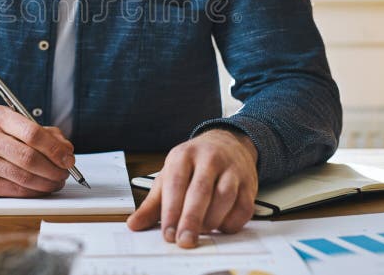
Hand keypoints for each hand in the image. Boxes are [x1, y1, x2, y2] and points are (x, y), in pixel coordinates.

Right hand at [0, 105, 74, 197]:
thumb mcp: (11, 126)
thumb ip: (42, 133)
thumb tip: (66, 149)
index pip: (33, 133)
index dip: (55, 148)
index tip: (68, 158)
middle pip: (30, 157)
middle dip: (54, 168)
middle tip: (65, 173)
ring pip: (24, 176)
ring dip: (47, 183)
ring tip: (56, 182)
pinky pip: (15, 190)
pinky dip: (34, 192)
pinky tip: (41, 189)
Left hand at [126, 129, 257, 247]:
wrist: (228, 143)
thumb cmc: (194, 163)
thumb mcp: (170, 174)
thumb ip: (153, 203)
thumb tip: (134, 224)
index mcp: (184, 155)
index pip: (176, 182)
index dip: (172, 210)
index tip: (168, 233)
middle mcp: (209, 158)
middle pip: (200, 190)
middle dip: (191, 219)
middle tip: (184, 240)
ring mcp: (231, 169)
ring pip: (224, 197)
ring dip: (212, 220)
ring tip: (201, 232)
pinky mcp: (249, 182)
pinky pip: (243, 206)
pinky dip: (232, 222)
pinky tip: (221, 227)